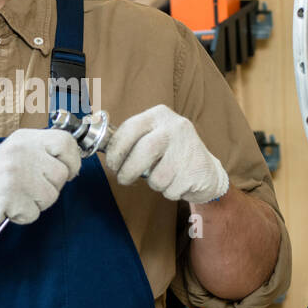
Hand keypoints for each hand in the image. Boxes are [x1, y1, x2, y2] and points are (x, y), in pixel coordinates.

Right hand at [0, 128, 81, 242]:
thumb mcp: (16, 155)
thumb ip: (42, 154)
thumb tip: (72, 162)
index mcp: (24, 139)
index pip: (65, 141)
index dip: (72, 160)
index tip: (68, 171)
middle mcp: (21, 151)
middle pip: (61, 174)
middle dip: (50, 188)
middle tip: (29, 189)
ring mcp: (15, 172)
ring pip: (50, 196)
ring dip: (36, 204)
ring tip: (16, 197)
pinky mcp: (9, 195)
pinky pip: (34, 212)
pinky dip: (23, 216)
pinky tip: (8, 208)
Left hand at [104, 104, 228, 202]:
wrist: (206, 170)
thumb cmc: (170, 154)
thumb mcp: (153, 136)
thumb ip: (131, 140)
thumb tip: (101, 147)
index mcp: (159, 115)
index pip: (130, 128)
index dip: (115, 150)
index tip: (112, 164)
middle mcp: (175, 127)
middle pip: (144, 151)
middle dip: (128, 170)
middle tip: (124, 179)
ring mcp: (188, 147)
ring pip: (158, 176)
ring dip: (153, 184)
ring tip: (161, 178)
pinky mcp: (197, 169)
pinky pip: (171, 189)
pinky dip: (168, 192)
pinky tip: (177, 182)